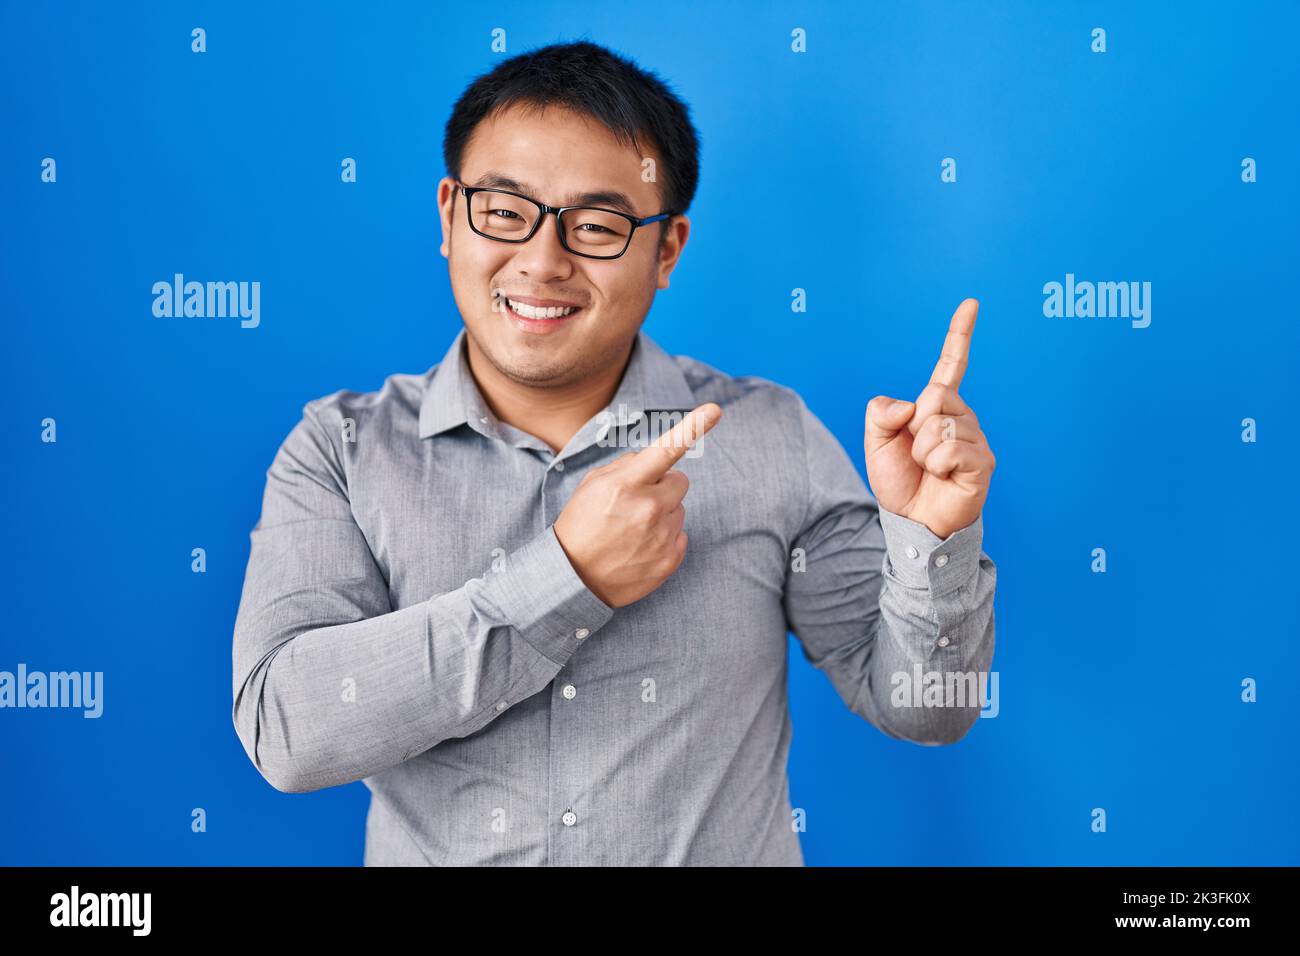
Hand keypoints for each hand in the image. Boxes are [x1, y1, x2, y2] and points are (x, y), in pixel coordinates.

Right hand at [554, 403, 721, 607]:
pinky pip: (681, 535)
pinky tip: (639, 547)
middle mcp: (649, 508)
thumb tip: (655, 460)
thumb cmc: (581, 525)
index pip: (666, 449)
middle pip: (680, 481)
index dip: (693, 427)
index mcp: (626, 484)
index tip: (715, 410)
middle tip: (636, 503)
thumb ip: (626, 466)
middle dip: (663, 487)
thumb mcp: (592, 485)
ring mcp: (662, 536)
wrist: (572, 579)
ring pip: (679, 509)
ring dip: (662, 514)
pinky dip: (664, 538)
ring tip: (632, 530)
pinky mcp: (670, 560)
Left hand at [864, 298, 995, 539]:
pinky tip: (942, 477)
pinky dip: (936, 465)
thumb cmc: (898, 480)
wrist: (911, 519)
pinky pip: (951, 450)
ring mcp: (975, 438)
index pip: (951, 364)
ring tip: (929, 468)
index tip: (971, 303)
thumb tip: (912, 404)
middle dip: (916, 426)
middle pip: (937, 395)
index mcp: (936, 406)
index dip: (960, 334)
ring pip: (940, 426)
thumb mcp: (875, 441)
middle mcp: (961, 416)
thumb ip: (880, 413)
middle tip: (918, 452)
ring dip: (923, 451)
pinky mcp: (983, 462)